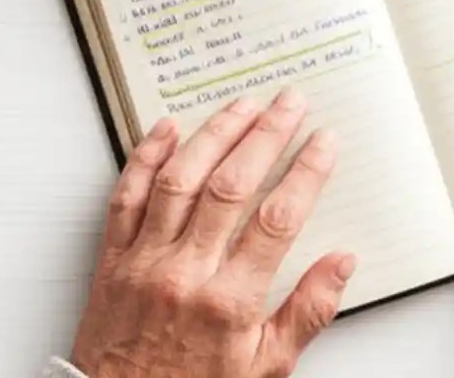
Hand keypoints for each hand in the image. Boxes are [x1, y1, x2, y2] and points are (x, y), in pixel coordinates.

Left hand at [70, 88, 351, 377]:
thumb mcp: (266, 369)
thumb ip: (307, 313)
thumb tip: (342, 263)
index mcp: (229, 302)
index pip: (277, 219)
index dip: (306, 173)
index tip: (323, 142)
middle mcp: (185, 273)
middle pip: (231, 186)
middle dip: (266, 136)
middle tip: (289, 103)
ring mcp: (144, 262)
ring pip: (180, 180)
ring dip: (214, 134)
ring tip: (242, 105)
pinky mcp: (112, 260)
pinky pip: (126, 196)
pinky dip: (146, 157)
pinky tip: (167, 129)